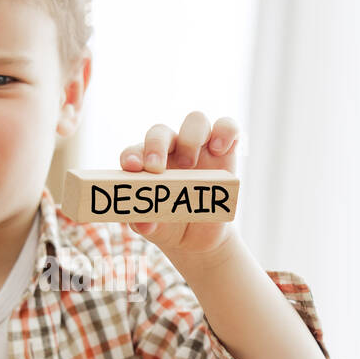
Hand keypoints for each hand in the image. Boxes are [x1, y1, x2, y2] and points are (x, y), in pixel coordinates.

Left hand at [119, 111, 239, 262]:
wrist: (197, 237)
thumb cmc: (168, 225)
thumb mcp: (154, 228)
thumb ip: (144, 222)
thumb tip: (145, 223)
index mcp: (147, 165)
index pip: (135, 151)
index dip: (132, 155)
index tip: (132, 167)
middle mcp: (171, 151)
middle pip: (161, 132)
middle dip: (156, 145)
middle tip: (157, 168)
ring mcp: (198, 148)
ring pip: (195, 121)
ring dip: (190, 138)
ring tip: (190, 164)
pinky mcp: (225, 151)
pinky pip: (228, 127)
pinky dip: (225, 131)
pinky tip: (220, 149)